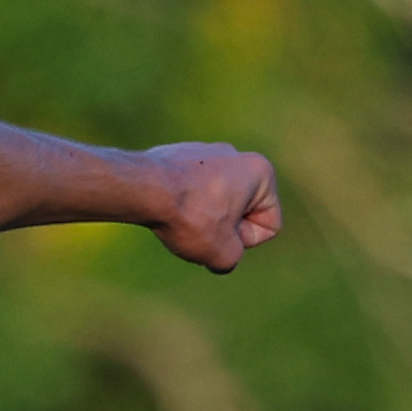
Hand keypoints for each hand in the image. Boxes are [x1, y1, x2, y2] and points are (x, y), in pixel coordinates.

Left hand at [140, 142, 282, 272]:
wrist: (142, 188)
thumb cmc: (188, 216)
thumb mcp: (221, 253)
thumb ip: (232, 259)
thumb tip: (220, 253)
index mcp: (261, 171)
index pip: (269, 225)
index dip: (244, 241)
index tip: (220, 232)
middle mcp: (238, 156)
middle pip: (240, 213)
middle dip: (220, 229)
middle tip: (196, 227)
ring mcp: (206, 152)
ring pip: (213, 203)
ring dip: (199, 218)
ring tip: (178, 219)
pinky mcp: (179, 155)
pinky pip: (189, 192)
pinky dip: (180, 204)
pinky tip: (163, 208)